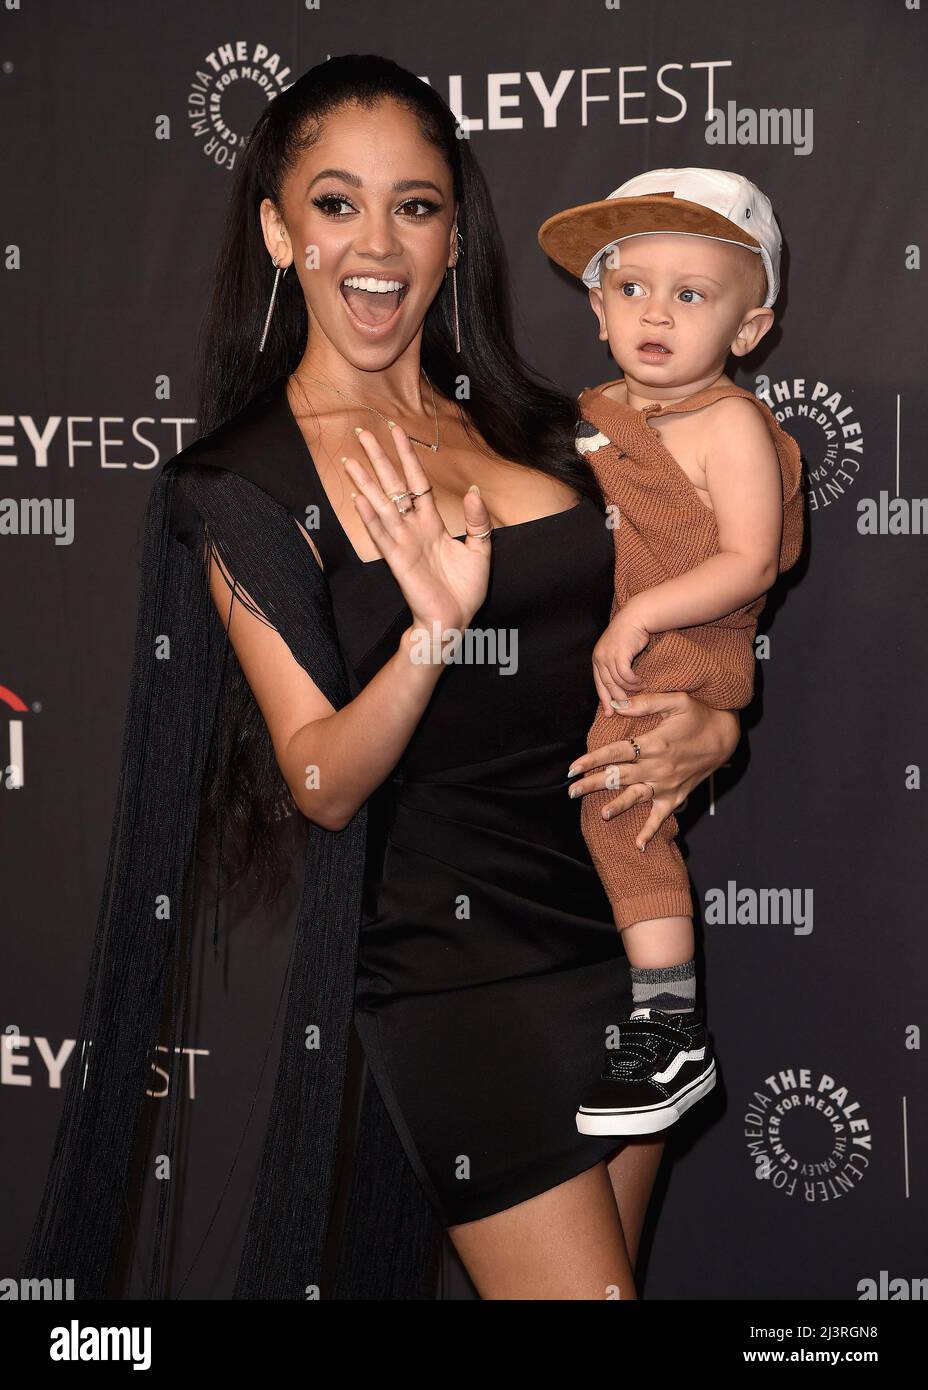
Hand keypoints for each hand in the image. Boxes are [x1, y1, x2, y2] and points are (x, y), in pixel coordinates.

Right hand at [343, 424, 491, 633]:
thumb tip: (473, 490)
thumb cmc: (466, 589)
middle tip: (362, 432)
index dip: (406, 456)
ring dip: (366, 483)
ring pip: (382, 506)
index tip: (396, 431)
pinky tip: (360, 499)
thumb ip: (477, 520)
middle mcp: (413, 528)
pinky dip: (371, 517)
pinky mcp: (398, 561)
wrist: (455, 620)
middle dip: (378, 459)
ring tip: (350, 461)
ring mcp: (404, 543)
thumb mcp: (481, 549)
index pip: (416, 481)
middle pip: (393, 486)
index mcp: (432, 523)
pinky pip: (383, 535)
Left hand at [567, 691, 739, 849]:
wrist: (726, 736)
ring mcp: (667, 784)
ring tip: (601, 814)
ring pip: (636, 797)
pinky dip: (651, 831)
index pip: (616, 753)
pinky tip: (638, 845)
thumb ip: (644, 703)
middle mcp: (658, 767)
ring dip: (617, 806)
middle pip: (619, 776)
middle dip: (593, 784)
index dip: (592, 760)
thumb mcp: (676, 701)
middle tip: (571, 791)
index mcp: (654, 743)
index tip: (572, 768)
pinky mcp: (676, 796)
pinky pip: (661, 816)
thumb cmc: (700, 714)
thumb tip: (616, 704)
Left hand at [592, 605, 651, 714]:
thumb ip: (615, 667)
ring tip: (640, 690)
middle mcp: (599, 658)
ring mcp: (608, 656)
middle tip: (626, 708)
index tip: (609, 713)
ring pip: (618, 682)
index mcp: (597, 659)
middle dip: (617, 699)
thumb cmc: (629, 636)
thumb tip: (619, 688)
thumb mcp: (617, 652)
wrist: (636, 617)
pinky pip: (626, 676)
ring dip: (630, 689)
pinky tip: (641, 682)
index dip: (604, 700)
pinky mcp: (619, 654)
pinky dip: (633, 682)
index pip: (598, 684)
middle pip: (607, 686)